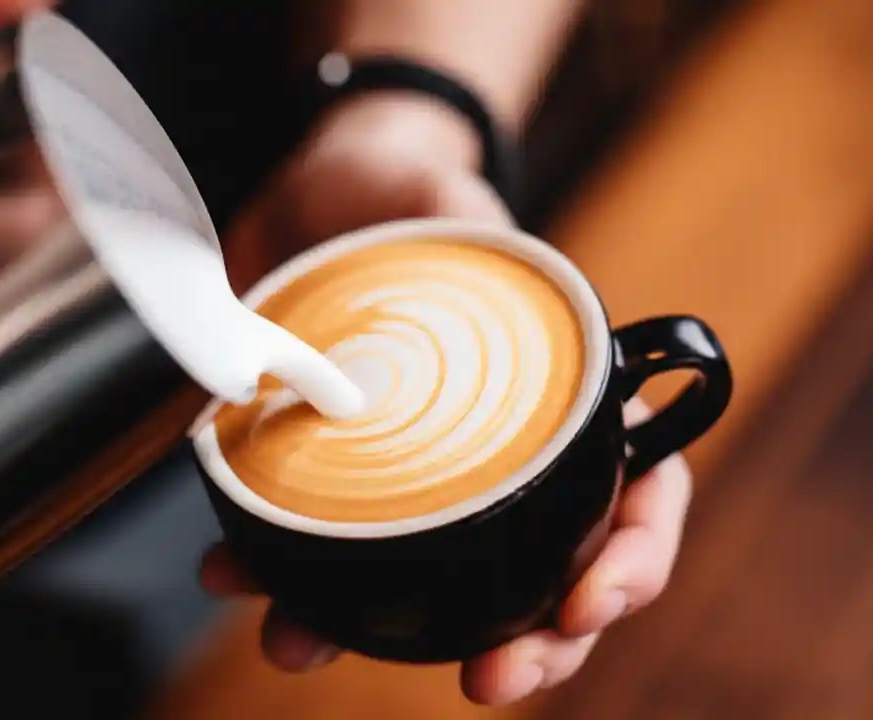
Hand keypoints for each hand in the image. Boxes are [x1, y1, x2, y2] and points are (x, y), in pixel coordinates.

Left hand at [213, 104, 691, 703]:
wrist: (318, 194)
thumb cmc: (402, 186)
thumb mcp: (438, 190)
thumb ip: (459, 208)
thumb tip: (463, 221)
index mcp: (567, 397)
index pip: (639, 497)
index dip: (629, 564)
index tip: (584, 607)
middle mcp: (507, 453)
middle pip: (550, 573)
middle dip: (531, 645)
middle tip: (487, 681)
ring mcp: (427, 475)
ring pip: (433, 584)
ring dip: (376, 633)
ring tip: (306, 648)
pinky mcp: (348, 477)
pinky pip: (330, 545)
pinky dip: (283, 572)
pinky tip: (233, 577)